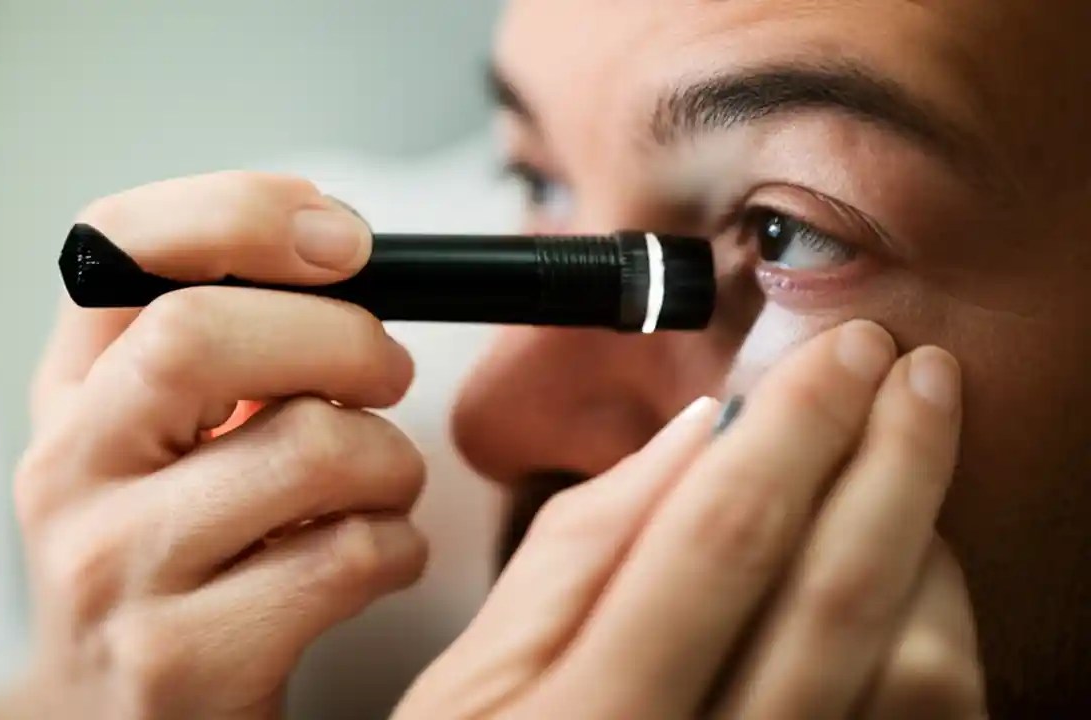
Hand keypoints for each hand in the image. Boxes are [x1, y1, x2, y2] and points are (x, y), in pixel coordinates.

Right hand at [10, 173, 427, 718]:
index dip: (238, 211)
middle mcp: (68, 472)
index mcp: (71, 394)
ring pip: (305, 447)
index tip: (337, 239)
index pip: (115, 243)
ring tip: (380, 485)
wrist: (128, 718)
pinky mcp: (179, 661)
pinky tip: (373, 558)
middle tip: (386, 373)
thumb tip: (334, 245)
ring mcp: (112, 571)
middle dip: (342, 338)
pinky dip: (397, 546)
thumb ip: (225, 343)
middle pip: (200, 335)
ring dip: (390, 458)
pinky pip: (344, 556)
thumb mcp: (167, 440)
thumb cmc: (183, 559)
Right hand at [396, 321, 985, 718]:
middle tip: (915, 370)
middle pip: (836, 597)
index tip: (836, 355)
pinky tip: (904, 569)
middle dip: (891, 457)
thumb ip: (573, 551)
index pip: (718, 540)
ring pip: (913, 671)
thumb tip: (694, 433)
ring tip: (904, 466)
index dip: (793, 429)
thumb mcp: (472, 678)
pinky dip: (938, 625)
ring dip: (924, 541)